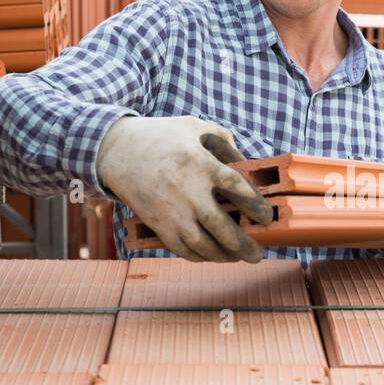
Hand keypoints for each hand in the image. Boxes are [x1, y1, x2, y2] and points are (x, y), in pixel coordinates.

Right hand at [97, 115, 273, 262]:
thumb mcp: (194, 126)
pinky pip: (182, 249)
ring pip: (203, 245)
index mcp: (201, 163)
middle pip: (223, 227)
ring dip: (224, 256)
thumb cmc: (161, 136)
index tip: (266, 217)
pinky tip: (211, 256)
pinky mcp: (157, 223)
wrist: (117, 150)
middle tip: (257, 253)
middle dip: (244, 244)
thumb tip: (245, 161)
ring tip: (237, 258)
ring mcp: (171, 211)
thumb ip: (223, 140)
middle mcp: (188, 191)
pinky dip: (199, 257)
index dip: (256, 206)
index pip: (238, 189)